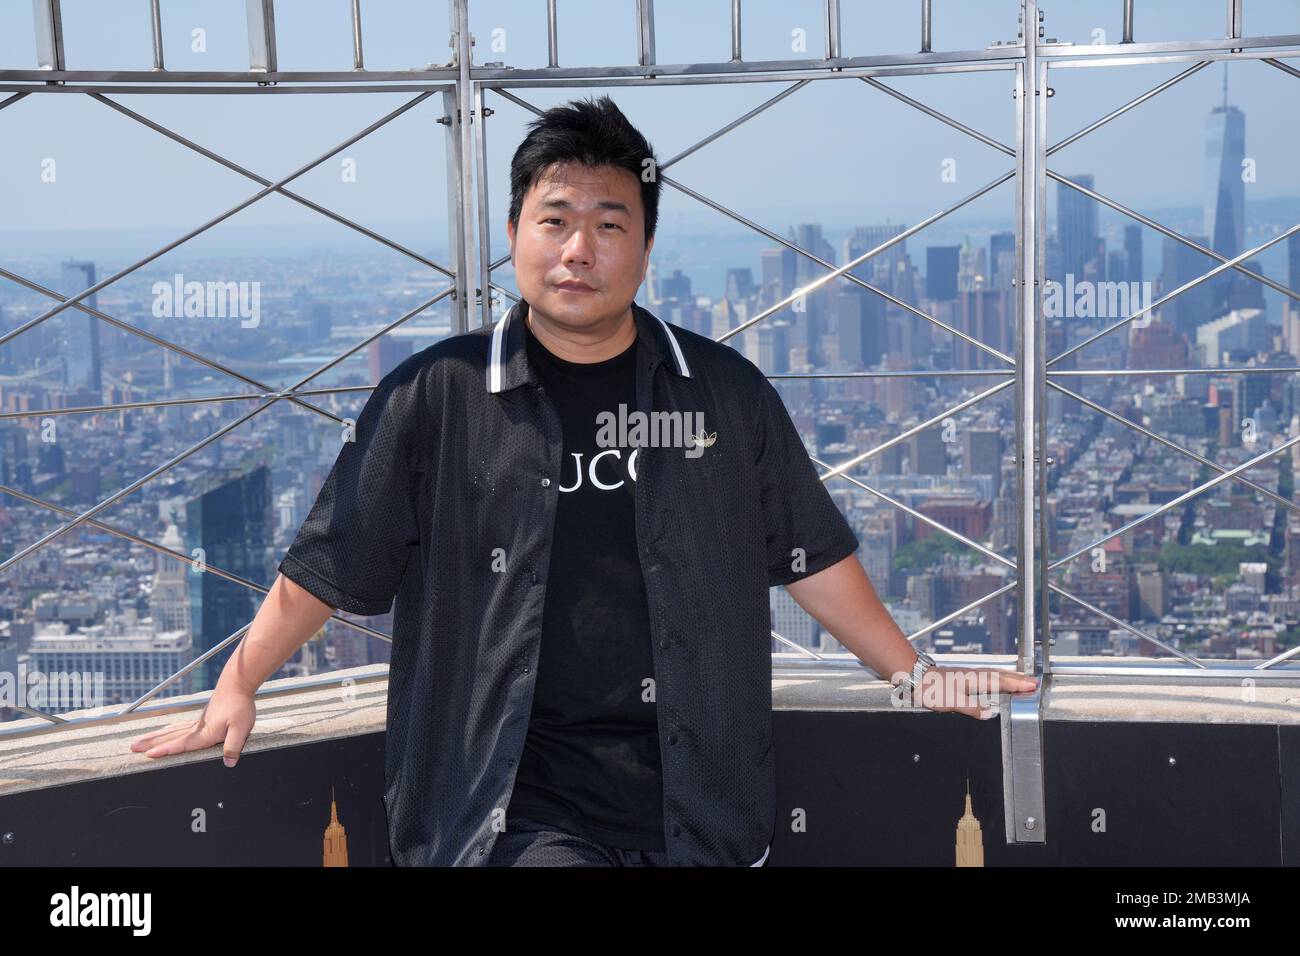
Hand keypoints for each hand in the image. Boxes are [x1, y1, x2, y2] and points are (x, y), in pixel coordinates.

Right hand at [129, 682, 256, 766]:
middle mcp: (197, 728)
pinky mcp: (200, 719)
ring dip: (155, 737)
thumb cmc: (240, 706)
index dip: (166, 750)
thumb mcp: (242, 728)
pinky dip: (166, 731)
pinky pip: (177, 727)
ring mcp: (197, 723)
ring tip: (138, 742)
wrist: (237, 684)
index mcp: (205, 733)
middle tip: (132, 748)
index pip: (182, 744)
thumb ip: (233, 746)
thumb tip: (228, 763)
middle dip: (151, 744)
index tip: (149, 754)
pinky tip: (163, 732)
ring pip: (171, 731)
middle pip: (170, 737)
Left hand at [911, 666, 1038, 719]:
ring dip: (1008, 676)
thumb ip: (972, 708)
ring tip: (1020, 679)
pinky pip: (985, 675)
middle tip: (1033, 681)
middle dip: (1018, 679)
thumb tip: (989, 713)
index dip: (1017, 685)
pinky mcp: (962, 675)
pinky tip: (995, 679)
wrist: (915, 676)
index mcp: (974, 680)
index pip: (1000, 683)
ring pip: (993, 674)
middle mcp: (973, 675)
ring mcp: (968, 674)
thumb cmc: (931, 689)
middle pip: (1000, 676)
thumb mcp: (952, 703)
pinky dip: (996, 676)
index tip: (1032, 686)